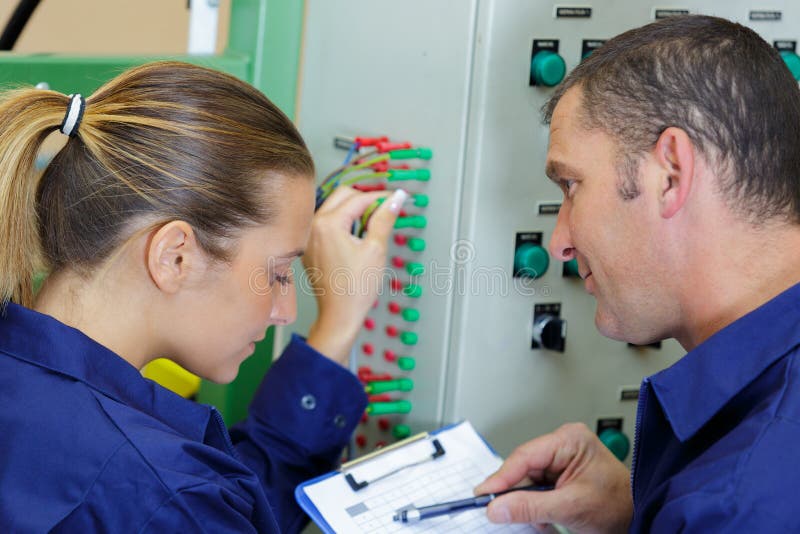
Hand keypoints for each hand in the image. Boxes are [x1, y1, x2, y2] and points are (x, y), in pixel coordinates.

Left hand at [303, 187, 407, 364]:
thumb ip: (385, 218)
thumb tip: (396, 198)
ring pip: (333, 208)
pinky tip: (356, 239)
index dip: (381, 197)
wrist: (339, 316)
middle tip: (385, 211)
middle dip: (365, 200)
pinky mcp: (311, 248)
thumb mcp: (376, 249)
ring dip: (353, 211)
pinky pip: (327, 224)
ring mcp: (309, 237)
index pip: (358, 198)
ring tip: (372, 227)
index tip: (396, 199)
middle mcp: (313, 227)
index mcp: (328, 224)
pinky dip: (343, 224)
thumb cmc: (356, 289)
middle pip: (342, 196)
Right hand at [474, 423, 631, 533]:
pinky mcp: (559, 474)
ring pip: (525, 480)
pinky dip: (535, 507)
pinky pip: (535, 488)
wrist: (639, 516)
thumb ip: (531, 507)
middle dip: (515, 494)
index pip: (524, 456)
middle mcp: (562, 445)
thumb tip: (497, 508)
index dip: (501, 477)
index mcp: (569, 440)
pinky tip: (546, 519)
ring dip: (527, 504)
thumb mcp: (571, 507)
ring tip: (543, 520)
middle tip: (499, 512)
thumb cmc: (618, 504)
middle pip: (522, 468)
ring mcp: (560, 459)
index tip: (483, 494)